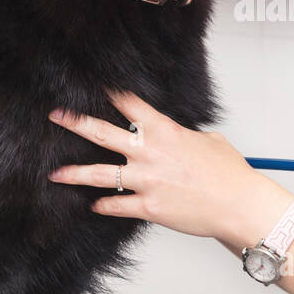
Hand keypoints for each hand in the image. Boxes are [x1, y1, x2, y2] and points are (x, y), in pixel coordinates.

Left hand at [47, 89, 292, 244]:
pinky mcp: (149, 207)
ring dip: (74, 173)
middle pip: (102, 133)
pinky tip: (94, 205)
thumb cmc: (229, 175)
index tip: (93, 85)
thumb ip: (185, 136)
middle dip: (75, 123)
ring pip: (100, 174)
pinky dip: (103, 205)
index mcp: (166, 131)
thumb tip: (177, 137)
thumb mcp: (209, 141)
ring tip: (55, 174)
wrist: (238, 205)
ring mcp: (147, 181)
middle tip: (57, 116)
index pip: (130, 103)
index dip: (110, 92)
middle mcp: (151, 153)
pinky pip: (116, 205)